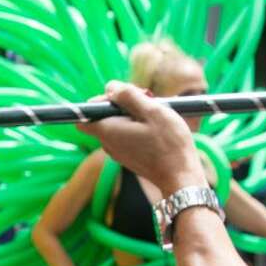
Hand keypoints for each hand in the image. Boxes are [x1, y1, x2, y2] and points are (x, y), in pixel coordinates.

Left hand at [81, 82, 207, 192]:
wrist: (181, 178)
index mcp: (108, 131)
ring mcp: (118, 153)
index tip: (123, 97)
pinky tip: (156, 128)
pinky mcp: (130, 158)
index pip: (85, 114)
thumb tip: (110, 87)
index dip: (100, 101)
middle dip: (121, 105)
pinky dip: (138, 128)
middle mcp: (108, 144)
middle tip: (145, 102)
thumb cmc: (169, 144)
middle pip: (103, 117)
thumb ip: (128, 96)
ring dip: (132, 115)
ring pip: (116, 126)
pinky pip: (127, 136)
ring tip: (154, 115)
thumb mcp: (152, 111)